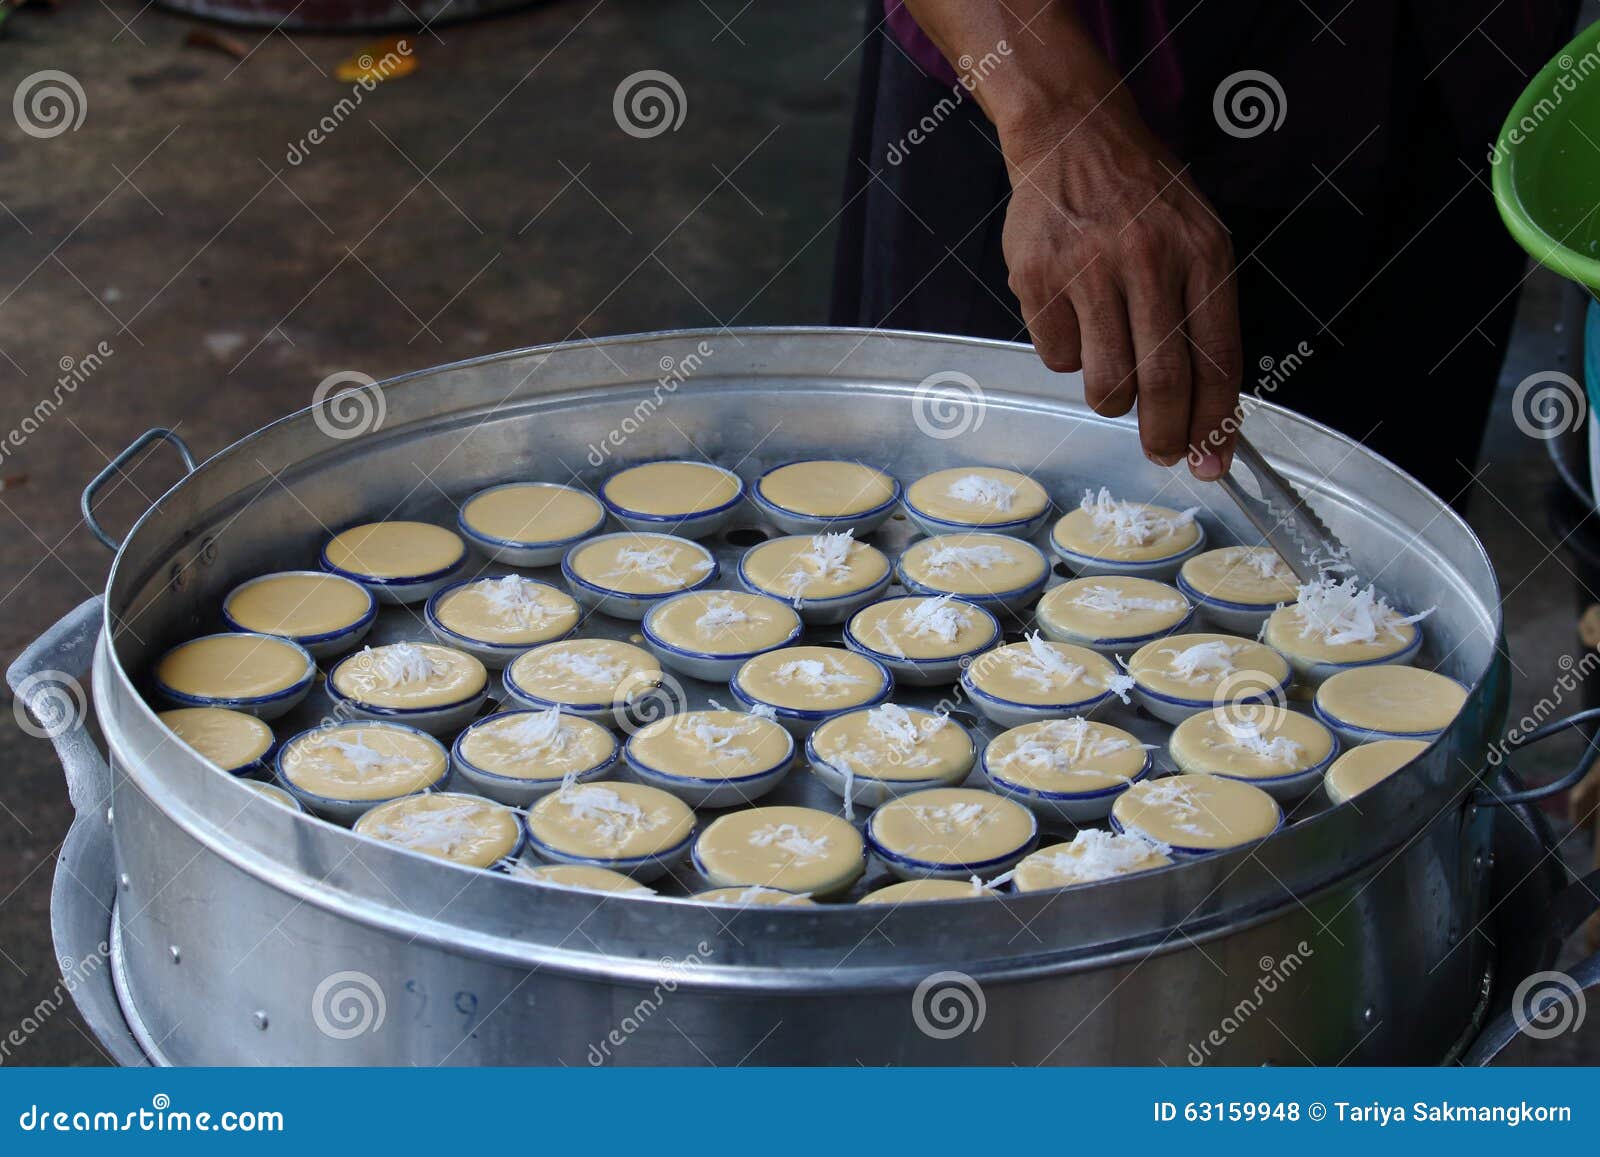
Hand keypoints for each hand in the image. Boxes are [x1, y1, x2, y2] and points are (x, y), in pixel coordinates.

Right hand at [998, 108, 1242, 479]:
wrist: (1074, 133)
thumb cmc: (1142, 195)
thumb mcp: (1197, 237)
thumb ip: (1204, 314)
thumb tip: (1204, 410)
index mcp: (1201, 253)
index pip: (1217, 358)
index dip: (1215, 422)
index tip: (1211, 462)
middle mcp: (1149, 261)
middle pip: (1162, 381)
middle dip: (1165, 434)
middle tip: (1163, 453)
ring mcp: (1089, 270)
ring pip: (1105, 381)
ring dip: (1111, 396)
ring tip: (1111, 367)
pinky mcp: (1038, 279)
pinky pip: (1055, 357)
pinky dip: (1066, 356)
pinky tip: (1072, 318)